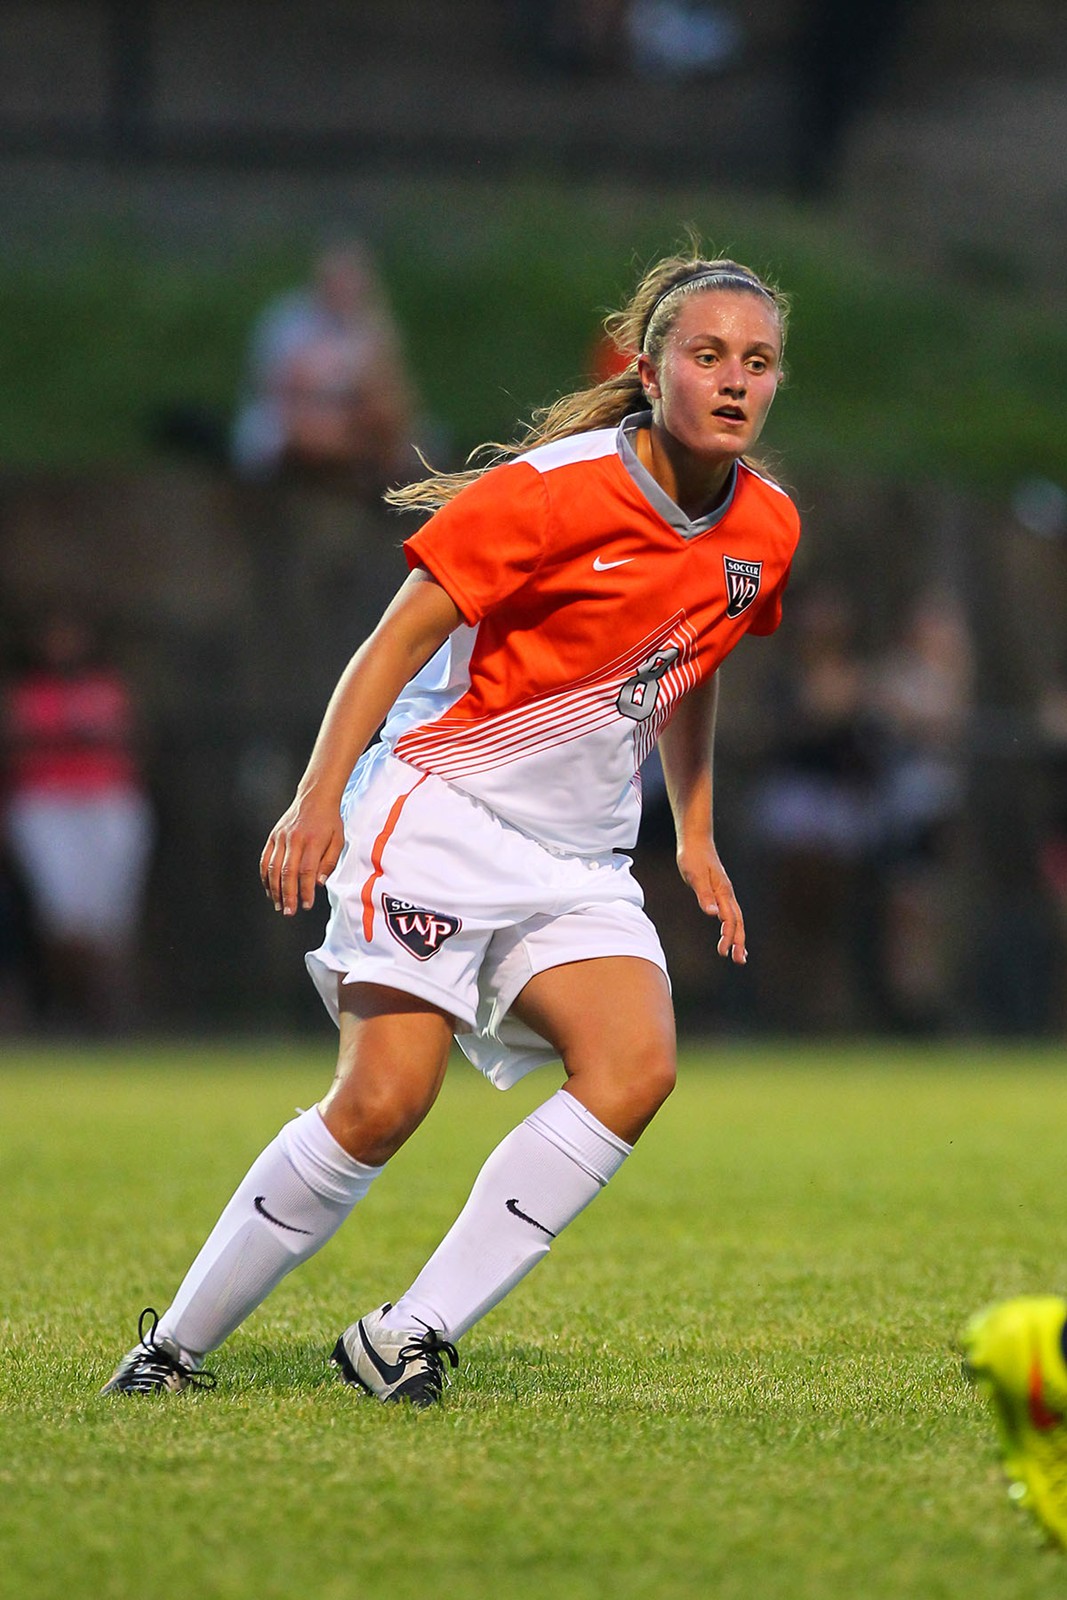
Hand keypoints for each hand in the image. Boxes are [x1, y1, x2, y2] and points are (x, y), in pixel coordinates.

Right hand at [260, 791, 344, 914]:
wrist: (314, 797)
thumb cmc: (329, 821)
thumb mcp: (338, 840)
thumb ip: (329, 862)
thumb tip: (318, 883)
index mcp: (313, 840)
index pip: (307, 871)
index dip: (305, 891)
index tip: (306, 905)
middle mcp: (294, 839)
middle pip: (287, 872)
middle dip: (288, 895)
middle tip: (289, 912)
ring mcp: (281, 837)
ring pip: (273, 868)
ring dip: (274, 889)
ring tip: (279, 905)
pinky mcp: (273, 836)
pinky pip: (265, 859)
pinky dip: (266, 876)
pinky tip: (270, 889)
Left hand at [677, 840, 747, 963]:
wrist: (695, 841)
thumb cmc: (693, 857)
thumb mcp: (695, 875)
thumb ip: (704, 894)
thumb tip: (713, 914)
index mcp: (723, 892)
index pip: (729, 919)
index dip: (728, 936)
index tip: (723, 952)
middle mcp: (727, 894)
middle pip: (738, 922)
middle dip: (739, 942)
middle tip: (739, 961)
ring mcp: (725, 893)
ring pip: (736, 919)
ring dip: (738, 937)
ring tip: (740, 956)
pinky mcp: (719, 892)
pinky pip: (730, 914)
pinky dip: (732, 927)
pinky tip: (729, 935)